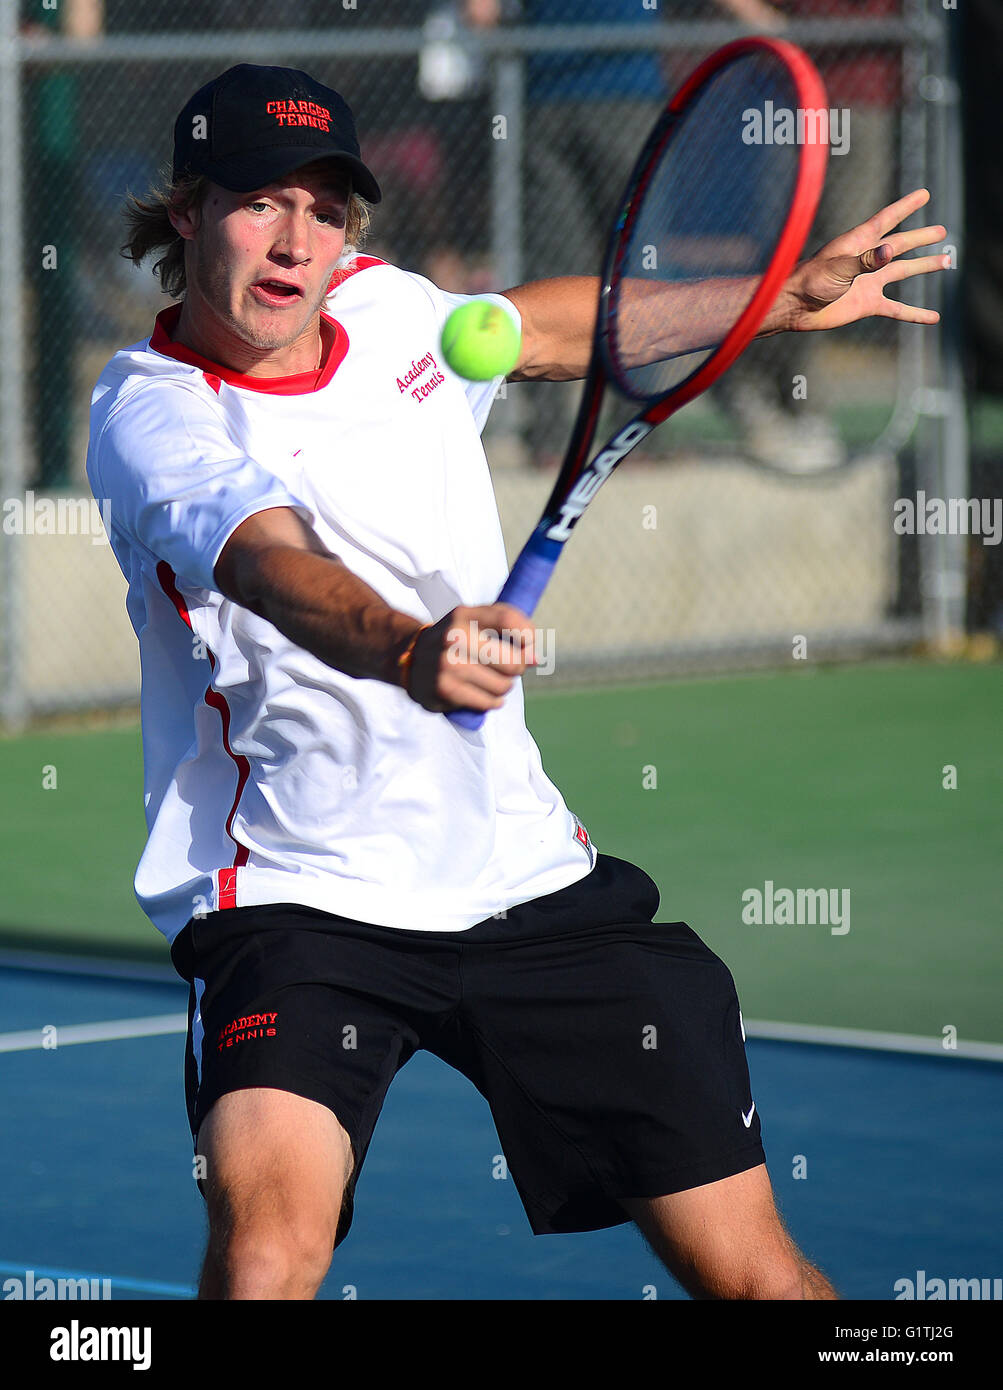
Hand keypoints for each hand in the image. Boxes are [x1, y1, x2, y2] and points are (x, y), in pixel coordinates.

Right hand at [404, 603, 536, 712]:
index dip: (528, 637)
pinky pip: (488, 703)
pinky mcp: (443, 689)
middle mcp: (454, 637)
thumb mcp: (478, 620)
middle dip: (516, 668)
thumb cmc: (458, 638)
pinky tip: (480, 693)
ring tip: (488, 679)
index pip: (509, 620)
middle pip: (513, 662)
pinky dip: (491, 701)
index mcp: (465, 615)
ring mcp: (447, 665)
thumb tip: (535, 659)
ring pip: (503, 686)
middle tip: (504, 667)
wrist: (411, 658)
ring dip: (503, 687)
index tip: (527, 645)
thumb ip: (511, 628)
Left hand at [773, 189, 949, 333]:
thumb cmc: (811, 281)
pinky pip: (897, 308)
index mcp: (860, 242)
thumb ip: (865, 260)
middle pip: (901, 244)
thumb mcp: (838, 267)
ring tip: (945, 261)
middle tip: (942, 231)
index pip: (887, 219)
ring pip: (903, 271)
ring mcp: (870, 281)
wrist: (796, 307)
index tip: (924, 194)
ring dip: (924, 267)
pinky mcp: (868, 303)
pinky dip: (915, 313)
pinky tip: (932, 317)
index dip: (906, 206)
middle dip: (921, 238)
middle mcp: (868, 259)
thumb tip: (890, 251)